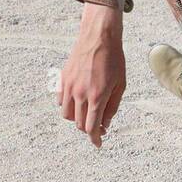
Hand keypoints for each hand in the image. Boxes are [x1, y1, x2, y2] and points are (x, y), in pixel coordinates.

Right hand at [58, 2, 126, 147]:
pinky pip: (61, 101)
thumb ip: (112, 106)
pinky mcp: (62, 80)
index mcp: (97, 96)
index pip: (92, 127)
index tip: (99, 144)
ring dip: (78, 119)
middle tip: (99, 126)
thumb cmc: (114, 60)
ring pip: (67, 115)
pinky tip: (79, 102)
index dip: (95, 138)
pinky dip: (68, 106)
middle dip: (89, 129)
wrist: (98, 38)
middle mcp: (80, 94)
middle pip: (80, 123)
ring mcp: (69, 87)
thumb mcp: (120, 85)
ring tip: (89, 113)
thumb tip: (105, 124)